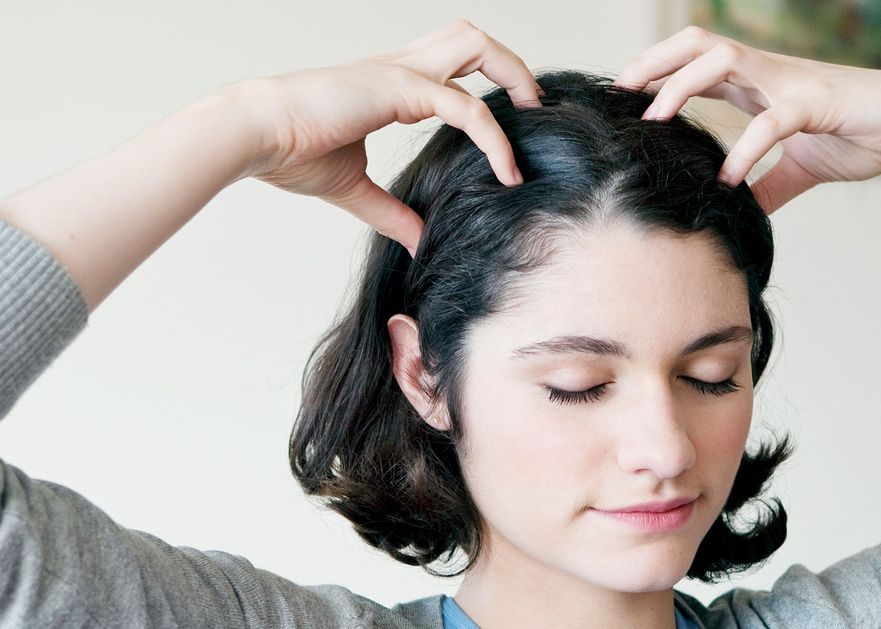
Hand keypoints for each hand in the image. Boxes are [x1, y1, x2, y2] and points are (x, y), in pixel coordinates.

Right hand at [227, 20, 541, 253]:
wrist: (252, 136)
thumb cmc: (288, 152)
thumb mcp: (353, 190)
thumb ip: (392, 213)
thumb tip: (420, 242)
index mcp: (391, 84)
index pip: (451, 67)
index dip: (485, 88)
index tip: (511, 132)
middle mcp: (400, 68)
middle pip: (470, 38)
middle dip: (510, 65)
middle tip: (533, 108)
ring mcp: (400, 72)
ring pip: (474, 45)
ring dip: (512, 75)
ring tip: (532, 117)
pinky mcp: (399, 89)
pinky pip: (464, 106)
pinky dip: (493, 138)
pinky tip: (506, 171)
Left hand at [615, 26, 880, 212]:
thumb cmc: (862, 135)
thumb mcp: (802, 167)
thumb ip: (768, 185)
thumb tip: (740, 211)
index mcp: (763, 83)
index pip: (698, 64)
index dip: (658, 73)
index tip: (624, 98)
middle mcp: (770, 74)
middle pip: (699, 45)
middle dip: (654, 62)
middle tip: (620, 94)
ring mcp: (792, 83)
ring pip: (724, 61)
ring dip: (682, 86)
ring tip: (655, 120)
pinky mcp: (818, 104)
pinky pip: (771, 121)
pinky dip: (744, 150)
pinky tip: (728, 179)